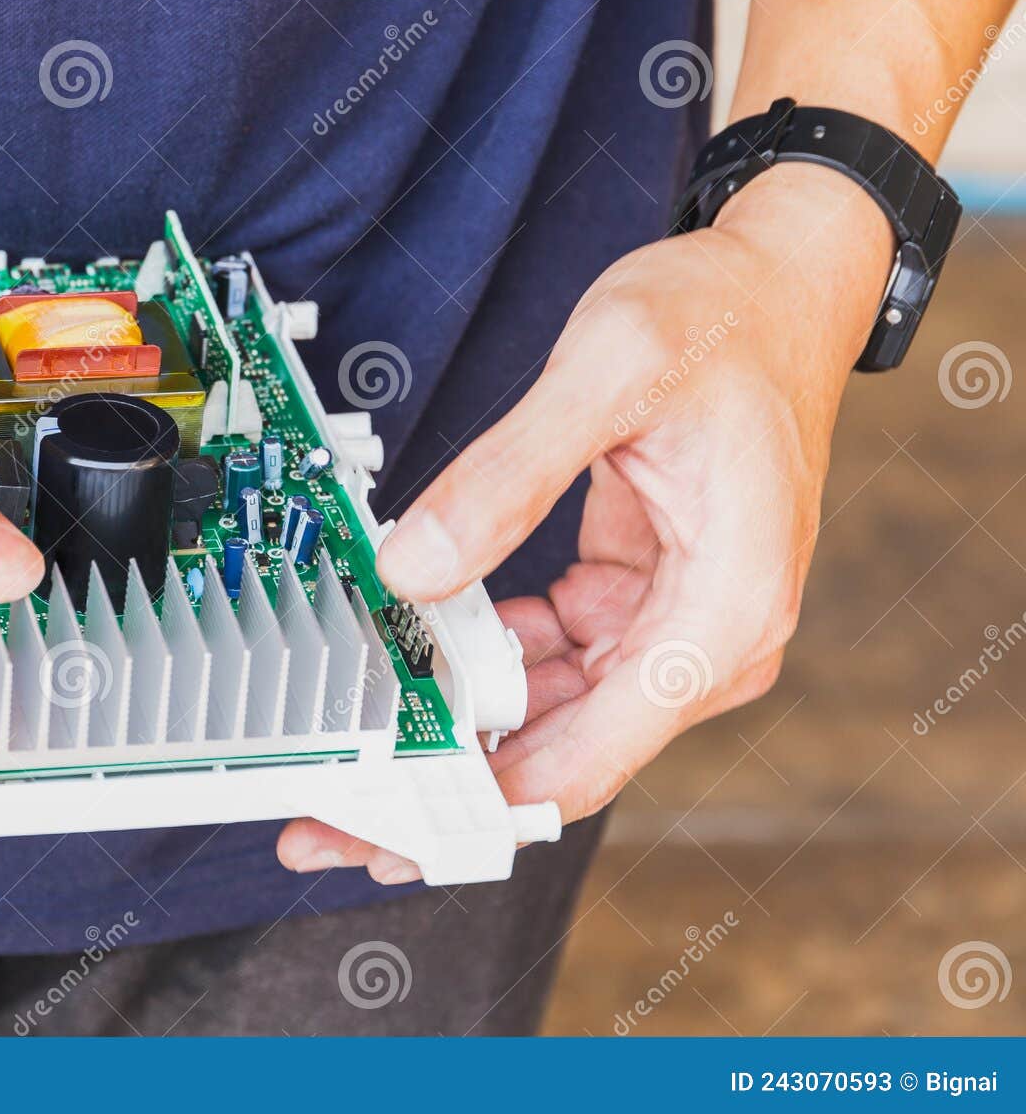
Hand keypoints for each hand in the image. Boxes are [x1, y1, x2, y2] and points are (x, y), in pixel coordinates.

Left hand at [278, 165, 893, 882]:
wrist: (776, 285)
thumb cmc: (721, 319)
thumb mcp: (606, 371)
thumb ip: (505, 475)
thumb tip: (412, 568)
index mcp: (720, 615)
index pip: (588, 759)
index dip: (480, 806)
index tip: (392, 828)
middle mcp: (703, 642)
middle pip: (561, 758)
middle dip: (449, 788)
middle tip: (337, 816)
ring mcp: (670, 627)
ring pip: (550, 717)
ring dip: (460, 732)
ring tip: (358, 745)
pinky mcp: (636, 600)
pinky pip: (550, 660)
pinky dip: (484, 664)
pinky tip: (418, 654)